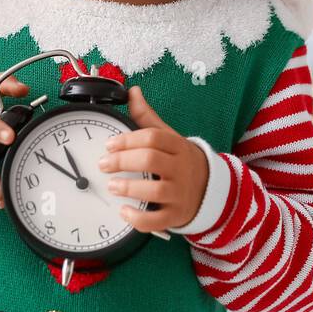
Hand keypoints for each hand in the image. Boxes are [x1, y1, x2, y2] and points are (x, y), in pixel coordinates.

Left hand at [98, 86, 209, 235]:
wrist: (209, 189)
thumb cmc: (180, 161)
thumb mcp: (169, 137)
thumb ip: (147, 118)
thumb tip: (133, 91)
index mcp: (178, 146)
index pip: (153, 137)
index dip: (128, 139)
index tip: (109, 144)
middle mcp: (181, 168)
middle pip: (151, 159)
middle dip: (123, 161)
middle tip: (103, 165)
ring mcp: (180, 193)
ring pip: (155, 190)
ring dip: (129, 187)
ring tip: (112, 186)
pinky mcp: (176, 215)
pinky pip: (157, 220)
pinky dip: (138, 217)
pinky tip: (124, 211)